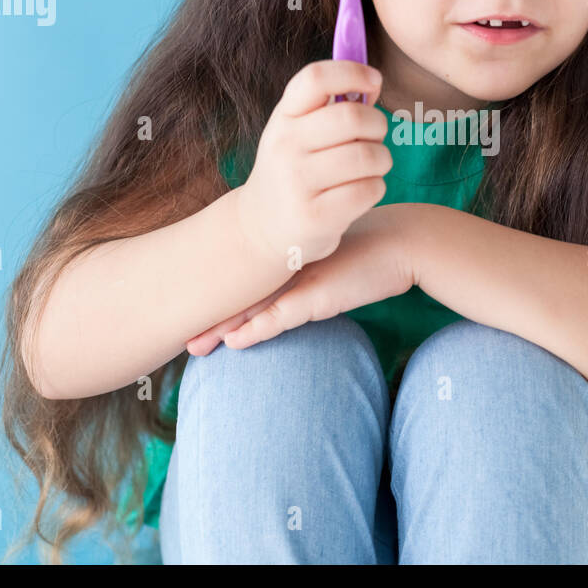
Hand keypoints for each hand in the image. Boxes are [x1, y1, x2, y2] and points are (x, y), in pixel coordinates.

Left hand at [184, 204, 415, 353]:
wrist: (405, 241)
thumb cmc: (374, 252)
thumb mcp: (335, 263)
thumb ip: (315, 276)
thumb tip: (301, 293)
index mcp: (289, 257)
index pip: (246, 280)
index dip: (221, 298)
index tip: (196, 313)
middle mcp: (288, 265)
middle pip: (240, 293)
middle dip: (210, 316)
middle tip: (182, 338)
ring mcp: (301, 279)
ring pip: (252, 308)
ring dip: (222, 329)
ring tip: (195, 346)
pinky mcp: (318, 294)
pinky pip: (280, 317)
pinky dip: (256, 331)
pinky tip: (235, 343)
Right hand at [235, 59, 390, 268]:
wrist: (260, 228)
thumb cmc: (294, 170)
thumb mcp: (296, 132)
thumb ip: (328, 105)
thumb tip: (372, 81)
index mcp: (284, 117)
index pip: (316, 78)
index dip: (353, 72)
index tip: (375, 82)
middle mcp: (285, 146)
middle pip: (352, 118)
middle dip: (378, 125)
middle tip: (374, 137)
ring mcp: (297, 183)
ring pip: (367, 156)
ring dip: (381, 160)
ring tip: (370, 167)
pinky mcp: (315, 216)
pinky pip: (369, 190)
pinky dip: (375, 188)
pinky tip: (361, 191)